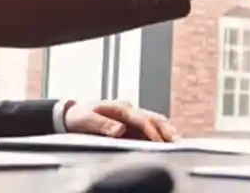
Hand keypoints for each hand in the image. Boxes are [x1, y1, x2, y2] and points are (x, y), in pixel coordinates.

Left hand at [63, 100, 177, 141]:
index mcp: (120, 107)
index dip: (150, 129)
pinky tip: (167, 139)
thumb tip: (120, 130)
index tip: (158, 140)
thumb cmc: (78, 116)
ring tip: (177, 140)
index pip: (141, 118)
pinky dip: (161, 131)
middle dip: (165, 128)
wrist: (72, 113)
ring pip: (154, 120)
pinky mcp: (131, 123)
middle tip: (176, 140)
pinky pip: (150, 126)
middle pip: (153, 117)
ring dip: (166, 129)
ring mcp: (132, 115)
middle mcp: (129, 109)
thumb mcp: (85, 120)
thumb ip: (103, 124)